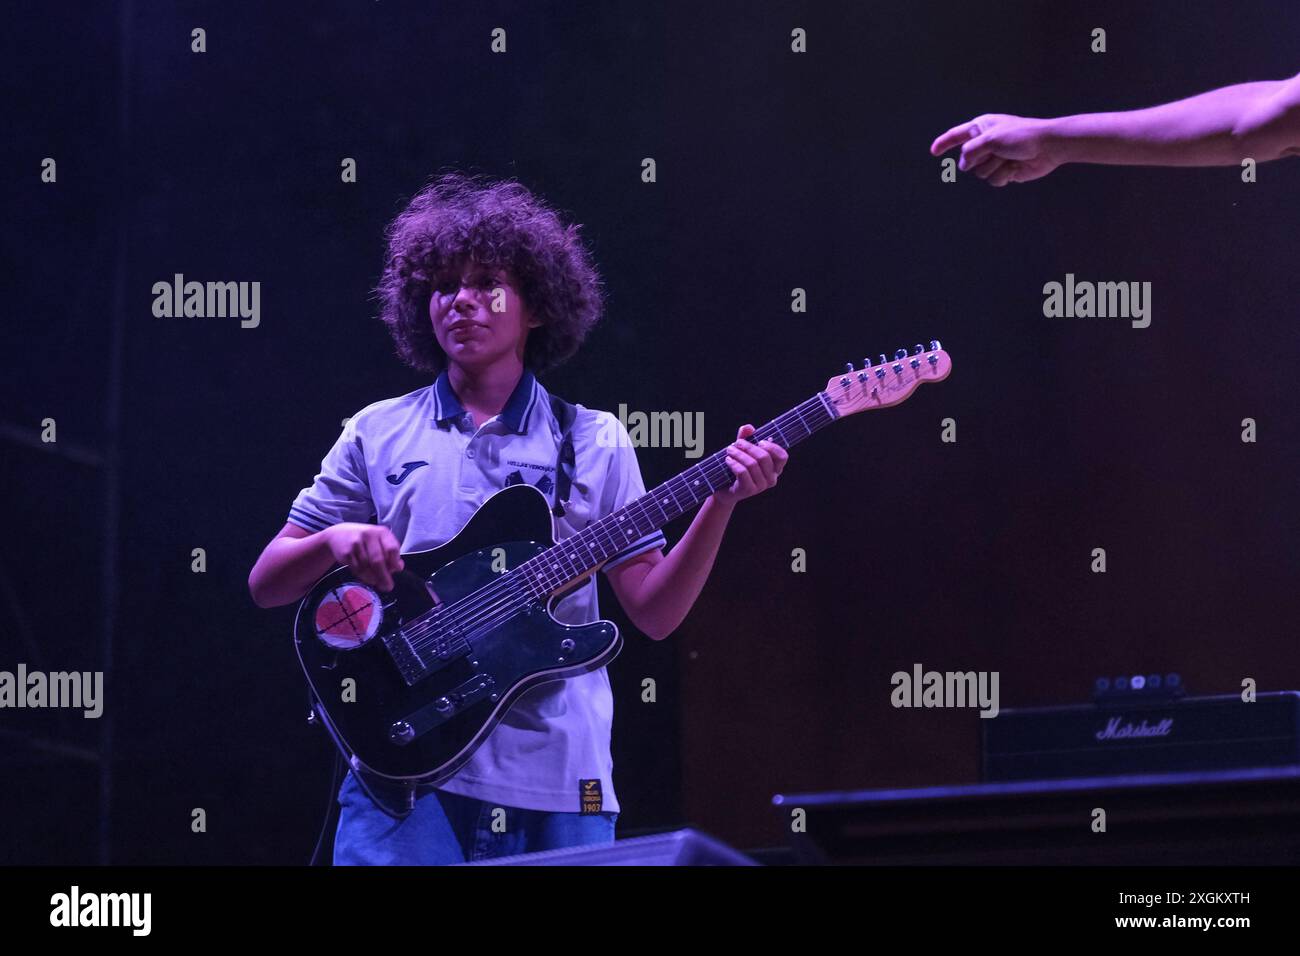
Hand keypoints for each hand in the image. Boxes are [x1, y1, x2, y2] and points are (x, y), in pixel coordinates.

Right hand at [326, 523, 404, 590]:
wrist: (338, 534)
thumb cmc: (364, 540)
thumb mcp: (379, 541)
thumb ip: (390, 552)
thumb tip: (398, 567)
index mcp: (382, 532)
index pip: (392, 548)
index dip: (395, 561)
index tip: (396, 570)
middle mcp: (369, 535)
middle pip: (378, 560)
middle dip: (384, 576)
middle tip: (388, 587)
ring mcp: (356, 544)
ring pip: (367, 567)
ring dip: (373, 577)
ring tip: (376, 581)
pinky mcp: (346, 553)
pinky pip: (357, 569)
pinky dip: (363, 576)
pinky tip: (365, 576)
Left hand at [714, 424, 787, 506]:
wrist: (724, 489)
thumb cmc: (737, 467)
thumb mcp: (742, 450)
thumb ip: (746, 437)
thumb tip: (749, 428)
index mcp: (775, 469)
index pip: (782, 456)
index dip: (772, 447)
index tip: (760, 441)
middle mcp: (771, 479)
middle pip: (764, 457)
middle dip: (748, 446)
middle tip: (736, 443)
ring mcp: (761, 486)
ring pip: (752, 464)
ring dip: (738, 454)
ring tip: (729, 450)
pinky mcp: (749, 490)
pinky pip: (742, 472)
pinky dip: (733, 463)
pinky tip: (727, 460)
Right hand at [930, 114, 1062, 185]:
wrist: (1048, 147)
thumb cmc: (1021, 136)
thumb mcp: (990, 138)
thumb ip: (970, 151)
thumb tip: (964, 165)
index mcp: (981, 128)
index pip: (957, 136)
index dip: (944, 143)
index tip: (933, 152)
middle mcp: (986, 143)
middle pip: (967, 161)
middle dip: (980, 160)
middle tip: (997, 152)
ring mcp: (995, 158)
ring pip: (979, 173)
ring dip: (994, 167)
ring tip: (1009, 158)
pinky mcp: (1004, 171)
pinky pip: (992, 180)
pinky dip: (1003, 176)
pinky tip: (1015, 168)